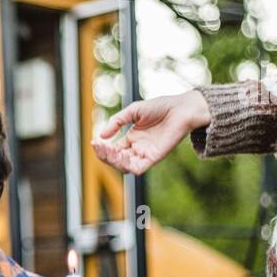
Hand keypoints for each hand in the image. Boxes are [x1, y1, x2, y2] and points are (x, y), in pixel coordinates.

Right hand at [91, 90, 209, 175]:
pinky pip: (138, 169)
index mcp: (132, 139)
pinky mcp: (154, 158)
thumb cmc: (161, 107)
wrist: (181, 108)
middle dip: (104, 155)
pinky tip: (121, 154)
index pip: (112, 150)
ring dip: (113, 161)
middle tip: (98, 145)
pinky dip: (127, 165)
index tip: (94, 141)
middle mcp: (137, 149)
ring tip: (108, 150)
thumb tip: (101, 136)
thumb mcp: (133, 111)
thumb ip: (117, 122)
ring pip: (124, 167)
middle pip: (115, 161)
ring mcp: (145, 154)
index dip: (102, 148)